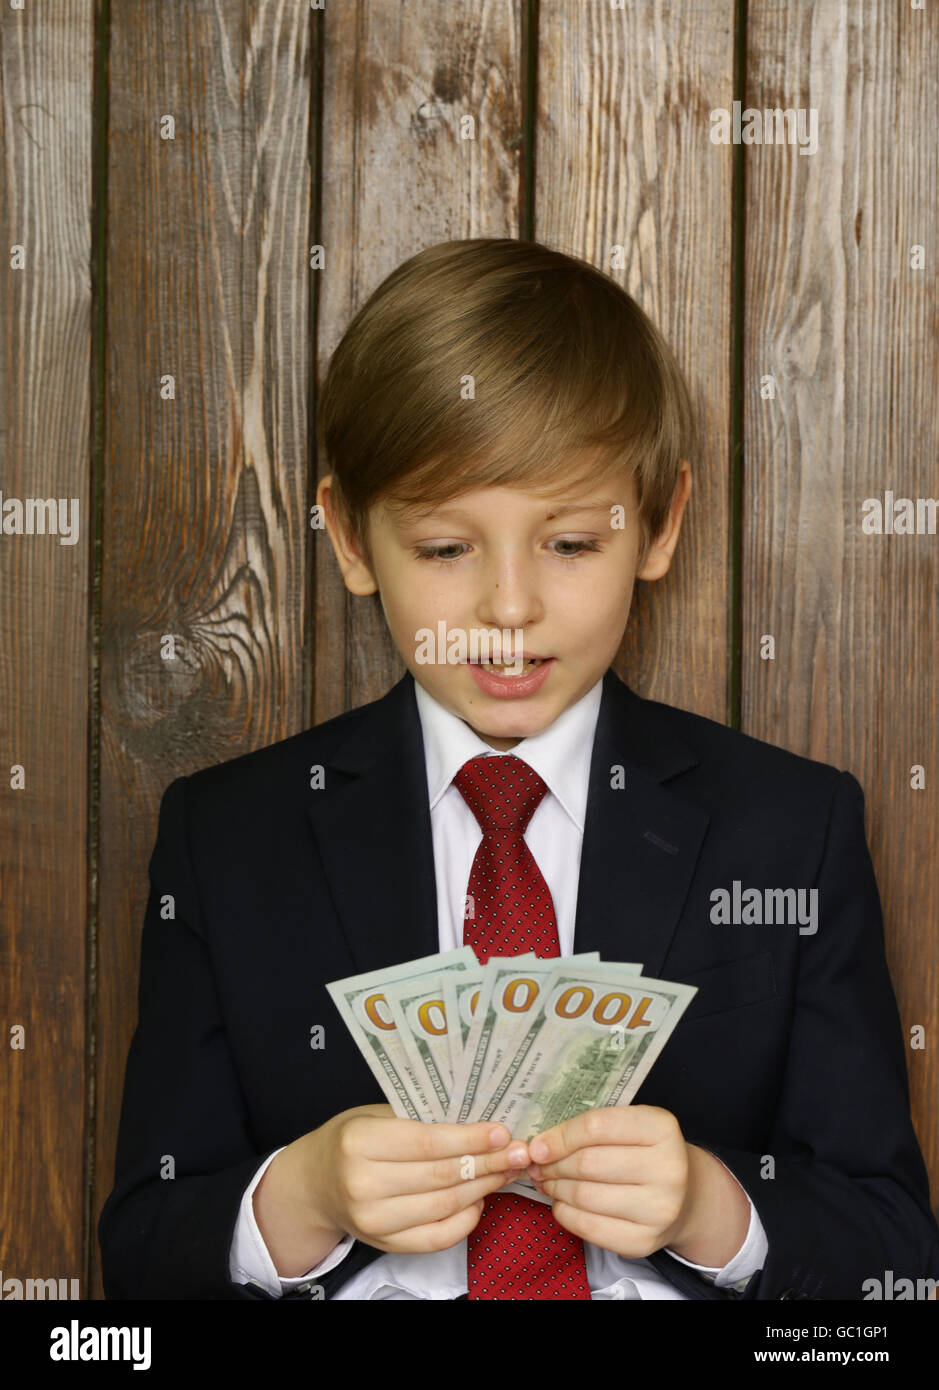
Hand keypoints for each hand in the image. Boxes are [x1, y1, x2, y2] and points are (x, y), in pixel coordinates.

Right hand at [294, 1103, 530, 1254]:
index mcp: (360, 1142)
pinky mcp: (384, 1244)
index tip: (502, 1132)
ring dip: (483, 1188)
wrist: (315, 1183)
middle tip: (519, 1153)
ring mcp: (373, 1221)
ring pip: (444, 1207)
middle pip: (441, 1176)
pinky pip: (436, 1237)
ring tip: (506, 1171)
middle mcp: (363, 1184)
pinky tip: (480, 1199)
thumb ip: (421, 1119)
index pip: (428, 1143)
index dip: (470, 1139)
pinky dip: (466, 1220)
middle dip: (487, 1163)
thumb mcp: (376, 1115)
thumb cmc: (352, 1139)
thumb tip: (480, 1123)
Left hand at [525, 1105, 749, 1265]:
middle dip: (553, 1164)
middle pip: (587, 1164)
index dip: (560, 1136)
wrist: (685, 1197)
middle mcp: (668, 1168)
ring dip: (555, 1188)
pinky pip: (589, 1228)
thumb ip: (591, 1129)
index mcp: (661, 1128)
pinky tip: (562, 1203)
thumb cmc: (645, 1153)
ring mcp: (659, 1209)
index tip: (537, 1145)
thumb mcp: (630, 1127)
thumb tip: (539, 1148)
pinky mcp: (645, 1241)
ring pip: (584, 1196)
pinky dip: (565, 1214)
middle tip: (537, 1165)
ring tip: (546, 1181)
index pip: (597, 1127)